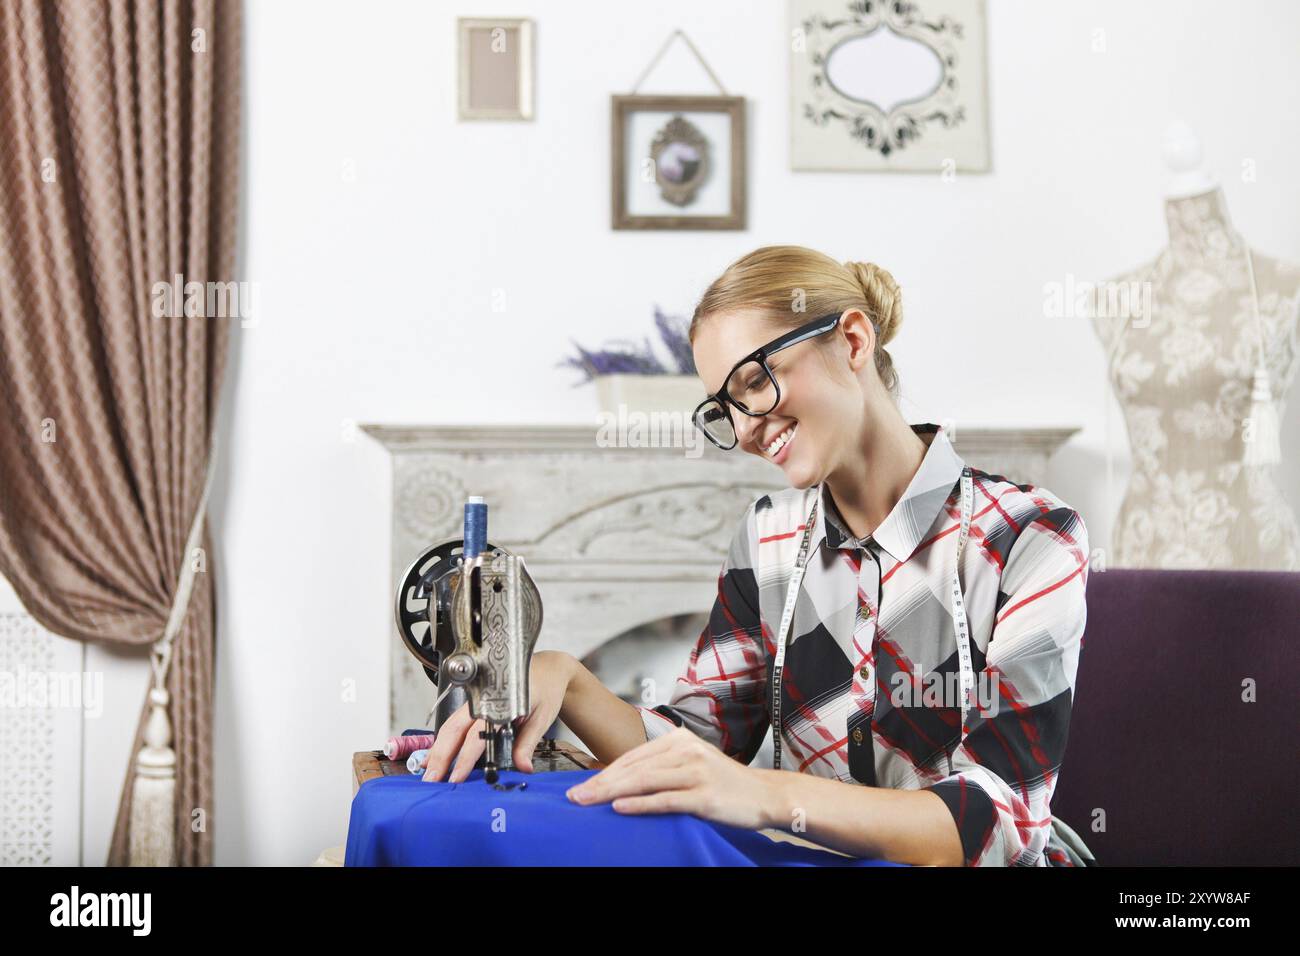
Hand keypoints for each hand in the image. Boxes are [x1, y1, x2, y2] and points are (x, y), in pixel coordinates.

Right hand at [421, 650, 575, 781]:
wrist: (547, 669)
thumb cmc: (545, 689)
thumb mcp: (542, 717)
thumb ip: (528, 743)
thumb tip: (523, 768)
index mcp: (499, 703)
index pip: (477, 736)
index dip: (464, 759)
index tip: (455, 778)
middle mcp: (482, 700)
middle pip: (454, 730)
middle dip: (440, 757)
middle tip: (431, 781)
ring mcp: (475, 701)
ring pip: (450, 726)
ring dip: (437, 750)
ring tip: (428, 773)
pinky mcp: (474, 704)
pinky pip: (454, 723)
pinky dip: (443, 741)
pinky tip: (434, 756)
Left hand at [564, 725, 780, 830]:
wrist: (763, 795)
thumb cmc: (723, 783)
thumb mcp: (691, 764)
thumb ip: (661, 767)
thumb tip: (620, 782)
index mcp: (679, 739)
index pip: (633, 757)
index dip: (604, 772)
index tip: (581, 787)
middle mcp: (686, 750)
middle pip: (634, 768)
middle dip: (600, 783)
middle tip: (575, 797)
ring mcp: (696, 771)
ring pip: (645, 781)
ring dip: (611, 793)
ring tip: (588, 802)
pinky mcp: (704, 795)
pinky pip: (665, 799)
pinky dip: (640, 804)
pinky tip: (620, 808)